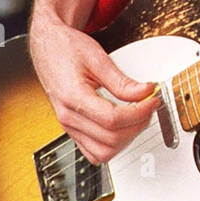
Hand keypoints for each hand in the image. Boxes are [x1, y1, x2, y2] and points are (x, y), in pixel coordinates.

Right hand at [29, 13, 159, 163]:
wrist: (48, 48)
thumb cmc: (66, 49)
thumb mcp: (97, 58)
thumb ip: (122, 81)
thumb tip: (145, 92)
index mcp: (73, 97)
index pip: (113, 119)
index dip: (139, 112)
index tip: (152, 100)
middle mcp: (68, 117)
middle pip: (111, 138)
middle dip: (137, 124)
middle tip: (149, 106)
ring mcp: (68, 126)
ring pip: (103, 152)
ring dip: (126, 139)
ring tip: (138, 118)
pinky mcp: (72, 129)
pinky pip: (93, 152)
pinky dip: (112, 146)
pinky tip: (123, 129)